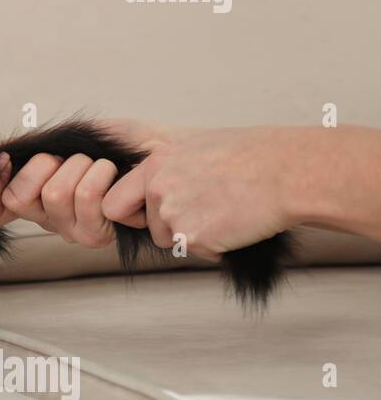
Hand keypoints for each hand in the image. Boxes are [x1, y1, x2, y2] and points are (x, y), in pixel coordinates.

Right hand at [0, 148, 120, 247]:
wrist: (160, 149)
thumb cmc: (112, 145)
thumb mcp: (59, 139)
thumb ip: (19, 148)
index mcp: (32, 197)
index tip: (4, 161)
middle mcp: (46, 218)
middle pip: (20, 195)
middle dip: (45, 164)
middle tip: (69, 160)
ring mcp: (69, 230)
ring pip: (54, 193)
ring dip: (80, 166)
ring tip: (101, 166)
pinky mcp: (96, 236)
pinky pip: (86, 198)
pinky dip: (102, 174)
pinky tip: (115, 176)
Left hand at [102, 126, 302, 258]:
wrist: (286, 172)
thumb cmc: (252, 157)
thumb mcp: (196, 148)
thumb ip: (166, 170)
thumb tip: (151, 186)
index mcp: (154, 165)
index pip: (112, 203)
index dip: (130, 214)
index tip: (148, 215)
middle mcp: (158, 190)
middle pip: (147, 227)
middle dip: (166, 229)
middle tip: (202, 213)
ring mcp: (174, 215)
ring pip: (172, 241)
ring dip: (195, 235)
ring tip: (226, 211)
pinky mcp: (194, 239)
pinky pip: (197, 252)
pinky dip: (216, 246)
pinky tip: (236, 223)